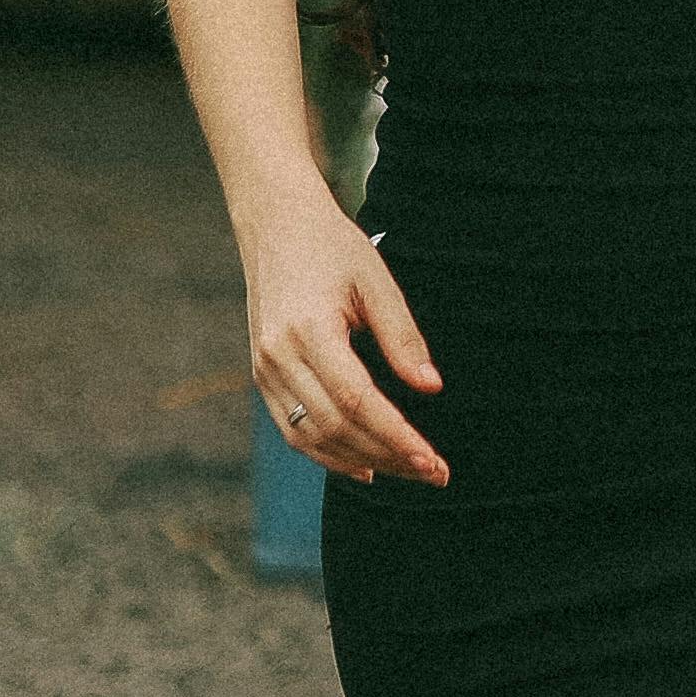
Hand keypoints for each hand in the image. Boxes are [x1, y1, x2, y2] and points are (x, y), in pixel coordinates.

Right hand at [244, 199, 446, 486]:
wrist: (275, 225)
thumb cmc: (331, 246)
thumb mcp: (376, 280)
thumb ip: (402, 336)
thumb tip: (431, 387)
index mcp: (308, 330)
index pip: (355, 401)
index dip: (395, 436)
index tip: (431, 459)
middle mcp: (278, 357)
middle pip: (335, 427)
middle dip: (387, 455)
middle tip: (434, 471)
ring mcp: (263, 369)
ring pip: (310, 437)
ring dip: (361, 461)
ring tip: (407, 470)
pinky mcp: (261, 375)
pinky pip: (292, 429)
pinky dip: (327, 453)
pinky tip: (363, 465)